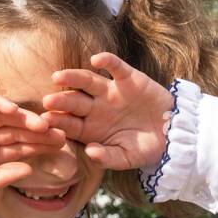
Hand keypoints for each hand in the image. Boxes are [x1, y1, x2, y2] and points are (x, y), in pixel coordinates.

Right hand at [0, 92, 66, 206]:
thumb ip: (1, 176)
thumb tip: (29, 169)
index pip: (20, 147)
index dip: (40, 146)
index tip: (62, 147)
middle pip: (16, 129)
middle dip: (38, 130)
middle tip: (61, 131)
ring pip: (2, 114)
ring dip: (21, 117)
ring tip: (41, 124)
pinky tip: (12, 110)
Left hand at [39, 52, 174, 171]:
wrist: (172, 135)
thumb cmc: (144, 149)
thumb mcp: (126, 158)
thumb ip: (108, 157)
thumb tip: (90, 152)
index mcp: (91, 129)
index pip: (70, 124)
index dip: (58, 122)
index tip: (46, 122)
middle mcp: (96, 108)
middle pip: (74, 102)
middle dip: (61, 101)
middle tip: (47, 101)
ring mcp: (111, 92)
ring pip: (88, 81)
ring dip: (73, 78)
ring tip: (58, 76)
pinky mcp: (128, 79)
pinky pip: (115, 67)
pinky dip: (107, 61)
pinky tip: (96, 59)